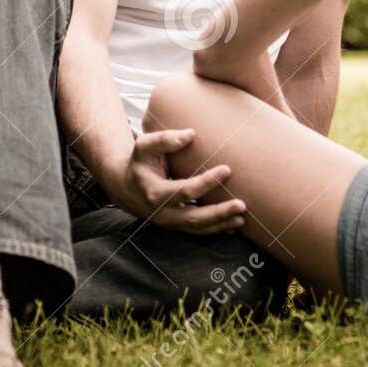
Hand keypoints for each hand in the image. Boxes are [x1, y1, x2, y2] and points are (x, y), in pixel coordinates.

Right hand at [104, 129, 245, 234]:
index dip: (206, 182)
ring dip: (221, 224)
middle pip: (193, 217)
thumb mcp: (144, 146)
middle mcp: (162, 212)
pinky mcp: (176, 225)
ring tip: (242, 218)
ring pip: (197, 228)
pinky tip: (233, 225)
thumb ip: (164, 139)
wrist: (125, 186)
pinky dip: (216, 229)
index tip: (227, 169)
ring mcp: (169, 221)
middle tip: (241, 205)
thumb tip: (190, 135)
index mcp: (154, 192)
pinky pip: (197, 231)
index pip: (184, 190)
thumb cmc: (139, 162)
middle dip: (218, 213)